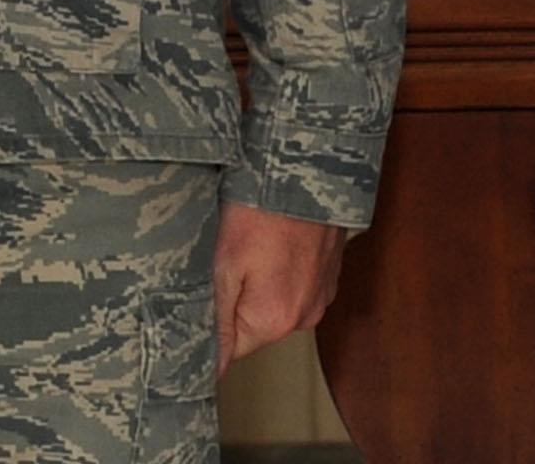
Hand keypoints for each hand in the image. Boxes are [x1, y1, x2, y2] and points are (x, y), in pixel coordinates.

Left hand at [214, 201, 347, 372]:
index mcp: (274, 320)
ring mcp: (321, 295)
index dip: (212, 321)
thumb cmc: (262, 208)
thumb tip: (213, 368)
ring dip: (259, 283)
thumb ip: (218, 319)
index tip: (206, 288)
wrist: (306, 165)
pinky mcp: (328, 274)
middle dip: (235, 299)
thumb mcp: (225, 262)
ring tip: (252, 244)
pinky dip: (281, 269)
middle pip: (253, 325)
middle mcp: (304, 316)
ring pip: (274, 304)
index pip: (231, 348)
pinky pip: (295, 285)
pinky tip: (272, 240)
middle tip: (227, 256)